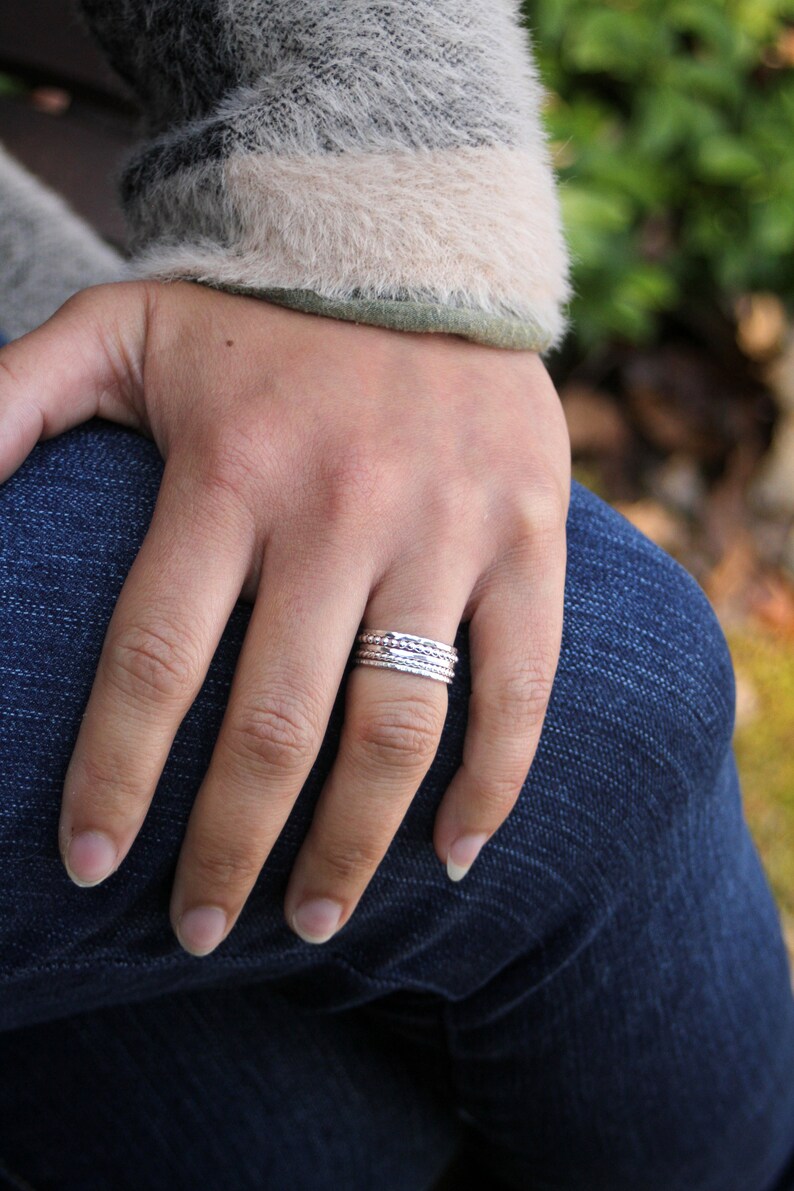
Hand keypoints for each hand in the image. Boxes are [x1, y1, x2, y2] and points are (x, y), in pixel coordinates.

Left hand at [0, 281, 569, 954]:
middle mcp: (339, 512)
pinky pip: (520, 687)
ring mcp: (445, 529)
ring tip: (314, 922)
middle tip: (198, 932)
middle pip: (276, 726)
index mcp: (228, 473)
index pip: (157, 662)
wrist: (414, 245)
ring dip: (352, 846)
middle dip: (229, 850)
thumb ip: (13, 402)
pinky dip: (492, 783)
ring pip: (398, 728)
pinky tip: (455, 854)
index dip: (119, 779)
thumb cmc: (254, 312)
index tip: (93, 868)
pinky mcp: (528, 536)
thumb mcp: (120, 330)